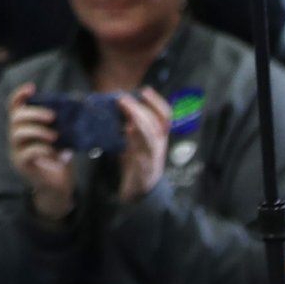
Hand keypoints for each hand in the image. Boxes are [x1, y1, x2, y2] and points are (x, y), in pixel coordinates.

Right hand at [8, 84, 76, 221]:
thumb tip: (75, 110)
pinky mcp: (22, 165)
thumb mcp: (60, 138)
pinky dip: (43, 150)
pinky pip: (28, 153)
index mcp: (23, 127)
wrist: (57, 186)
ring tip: (55, 136)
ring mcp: (16, 151)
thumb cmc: (58, 158)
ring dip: (38, 131)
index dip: (19, 95)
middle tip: (53, 116)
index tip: (32, 87)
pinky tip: (57, 154)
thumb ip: (61, 126)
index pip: (14, 107)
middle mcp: (16, 137)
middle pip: (15, 117)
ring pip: (18, 134)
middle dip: (34, 113)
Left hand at [114, 87, 169, 202]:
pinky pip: (143, 151)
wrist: (140, 193)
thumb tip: (118, 105)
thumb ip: (131, 126)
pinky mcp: (145, 168)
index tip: (144, 90)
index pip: (165, 115)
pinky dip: (136, 138)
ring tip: (123, 107)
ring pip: (152, 135)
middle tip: (123, 98)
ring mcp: (154, 156)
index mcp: (158, 137)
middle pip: (159, 122)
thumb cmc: (136, 164)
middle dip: (142, 107)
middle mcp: (159, 145)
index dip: (157, 101)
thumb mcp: (135, 142)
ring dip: (138, 118)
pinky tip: (127, 130)